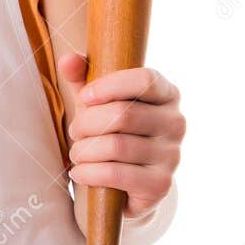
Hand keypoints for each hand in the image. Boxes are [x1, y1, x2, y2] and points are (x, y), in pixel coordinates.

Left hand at [60, 53, 184, 217]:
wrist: (127, 182)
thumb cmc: (109, 130)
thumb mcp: (95, 101)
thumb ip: (82, 77)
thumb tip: (68, 60)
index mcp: (166, 94)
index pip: (145, 80)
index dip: (110, 86)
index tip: (84, 97)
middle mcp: (176, 123)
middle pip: (123, 115)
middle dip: (86, 124)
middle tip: (74, 132)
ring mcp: (172, 155)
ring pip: (116, 146)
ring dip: (84, 150)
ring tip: (77, 153)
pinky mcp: (161, 184)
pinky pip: (117, 174)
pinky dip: (89, 172)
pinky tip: (79, 172)